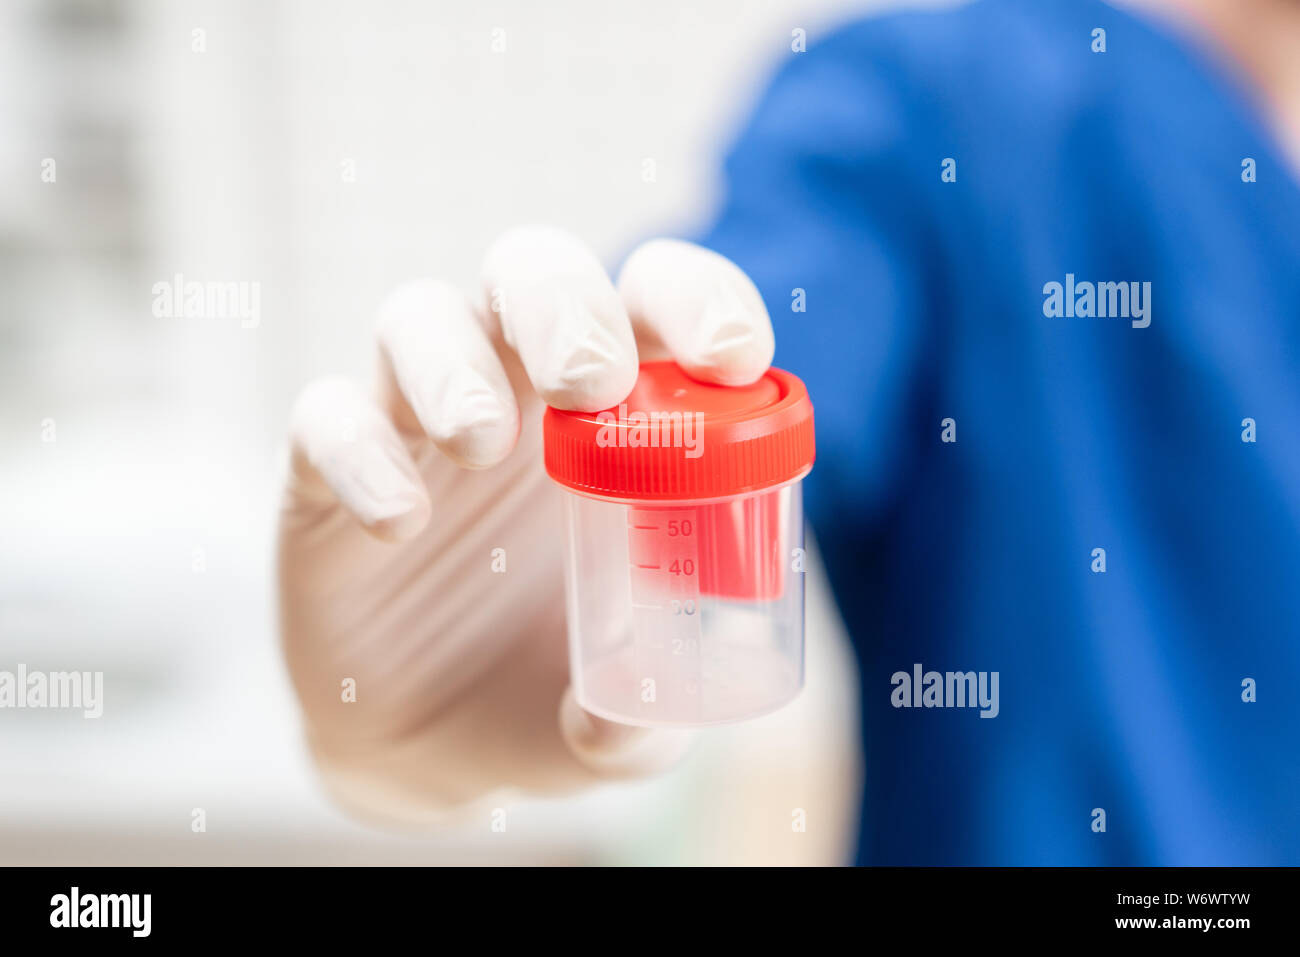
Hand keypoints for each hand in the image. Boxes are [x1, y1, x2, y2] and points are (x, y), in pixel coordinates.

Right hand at [278, 226, 774, 824]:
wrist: (434, 751)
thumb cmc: (552, 694)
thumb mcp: (617, 728)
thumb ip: (641, 726)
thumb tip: (637, 720)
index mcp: (618, 413)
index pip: (657, 300)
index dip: (696, 299)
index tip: (731, 357)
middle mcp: (516, 391)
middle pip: (532, 268)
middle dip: (565, 304)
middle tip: (591, 384)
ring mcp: (416, 423)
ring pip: (417, 316)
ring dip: (453, 363)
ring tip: (484, 448)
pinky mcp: (327, 475)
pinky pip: (324, 418)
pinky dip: (359, 452)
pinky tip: (401, 522)